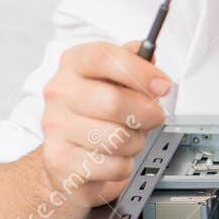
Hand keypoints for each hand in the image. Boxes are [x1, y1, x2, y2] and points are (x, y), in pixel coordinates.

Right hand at [38, 40, 171, 205]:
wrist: (68, 154)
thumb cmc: (94, 112)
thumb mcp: (114, 80)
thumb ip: (132, 63)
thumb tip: (147, 52)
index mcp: (74, 65)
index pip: (103, 58)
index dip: (139, 72)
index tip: (162, 85)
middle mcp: (60, 93)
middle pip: (114, 102)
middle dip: (146, 114)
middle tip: (153, 117)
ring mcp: (56, 127)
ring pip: (117, 138)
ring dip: (135, 142)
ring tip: (127, 138)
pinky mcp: (60, 160)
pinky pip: (113, 165)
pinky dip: (123, 165)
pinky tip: (112, 157)